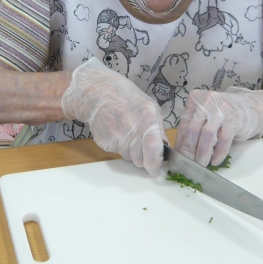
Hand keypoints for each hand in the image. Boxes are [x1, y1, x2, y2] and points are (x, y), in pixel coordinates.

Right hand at [60, 58, 166, 175]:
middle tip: (137, 139)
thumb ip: (158, 128)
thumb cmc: (126, 98)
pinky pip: (116, 152)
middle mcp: (133, 129)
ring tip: (125, 130)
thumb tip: (164, 149)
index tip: (155, 170)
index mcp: (148, 119)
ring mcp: (117, 137)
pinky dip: (117, 145)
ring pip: (128, 157)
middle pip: (140, 159)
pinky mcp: (105, 142)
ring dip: (129, 150)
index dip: (154, 164)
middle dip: (141, 156)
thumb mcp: (150, 106)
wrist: (98, 93)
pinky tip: (115, 130)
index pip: (153, 150)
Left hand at [175, 87, 262, 166]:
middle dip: (190, 150)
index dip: (181, 144)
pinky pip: (223, 139)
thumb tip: (181, 151)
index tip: (179, 159)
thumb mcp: (206, 116)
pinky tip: (216, 160)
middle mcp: (206, 101)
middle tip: (189, 164)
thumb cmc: (225, 114)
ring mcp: (221, 109)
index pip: (184, 125)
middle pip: (193, 130)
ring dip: (203, 153)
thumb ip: (194, 128)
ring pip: (207, 135)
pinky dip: (218, 152)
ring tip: (202, 164)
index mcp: (195, 100)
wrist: (253, 106)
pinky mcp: (234, 119)